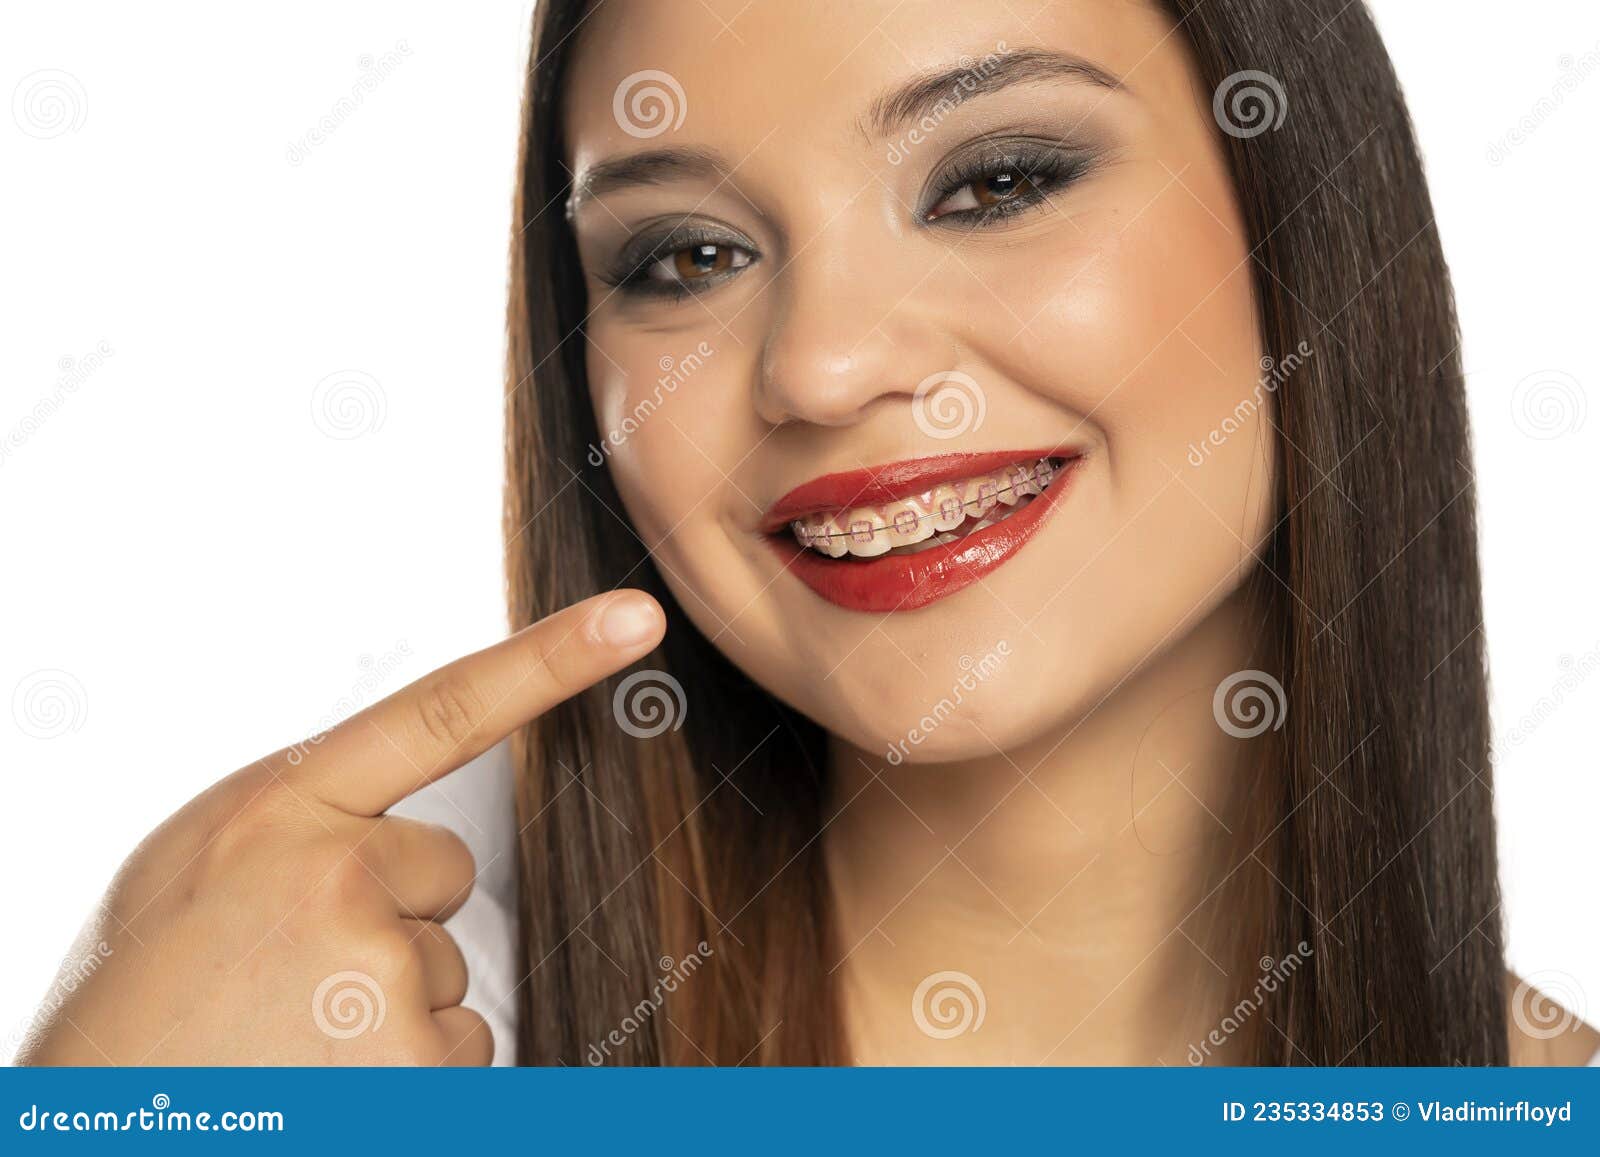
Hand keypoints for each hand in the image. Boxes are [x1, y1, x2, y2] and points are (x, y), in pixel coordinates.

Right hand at [17, 590, 665, 1065]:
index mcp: (282, 810)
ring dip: (388, 1005)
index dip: (551, 659)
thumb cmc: (142, 1005)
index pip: (445, 711)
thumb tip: (376, 820)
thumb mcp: (193, 868)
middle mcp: (339, 876)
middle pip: (442, 872)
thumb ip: (295, 823)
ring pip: (446, 969)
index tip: (632, 617)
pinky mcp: (411, 1062)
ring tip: (287, 1035)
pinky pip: (461, 1049)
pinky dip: (406, 1073)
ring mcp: (380, 971)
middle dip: (388, 917)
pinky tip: (323, 1080)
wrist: (96, 1121)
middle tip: (287, 974)